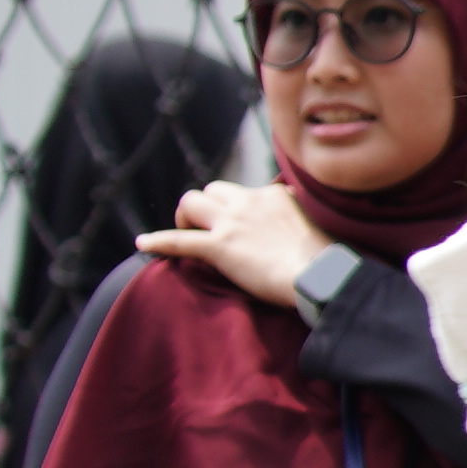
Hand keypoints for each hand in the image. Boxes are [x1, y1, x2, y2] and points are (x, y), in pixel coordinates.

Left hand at [133, 178, 329, 310]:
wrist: (320, 277)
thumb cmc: (324, 260)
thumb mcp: (314, 222)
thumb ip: (296, 212)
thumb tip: (292, 208)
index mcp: (273, 194)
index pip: (242, 192)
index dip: (234, 208)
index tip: (238, 225)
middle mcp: (249, 201)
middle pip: (212, 190)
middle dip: (205, 207)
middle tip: (206, 228)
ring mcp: (232, 223)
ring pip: (191, 203)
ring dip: (185, 217)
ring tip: (186, 234)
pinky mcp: (219, 247)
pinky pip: (178, 240)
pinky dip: (158, 241)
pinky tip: (142, 245)